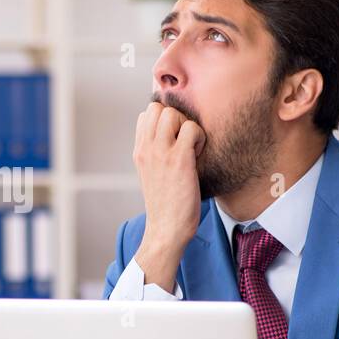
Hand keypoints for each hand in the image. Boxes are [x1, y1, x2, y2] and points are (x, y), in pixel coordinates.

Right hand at [132, 100, 204, 291]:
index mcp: (139, 151)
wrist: (166, 229)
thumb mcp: (151, 174)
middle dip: (176, 118)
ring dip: (188, 125)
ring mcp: (160, 152)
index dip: (165, 119)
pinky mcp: (179, 160)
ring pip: (173, 113)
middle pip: (158, 108)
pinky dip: (200, 137)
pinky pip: (192, 129)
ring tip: (192, 146)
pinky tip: (199, 155)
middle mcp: (146, 148)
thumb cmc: (165, 204)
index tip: (175, 138)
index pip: (146, 115)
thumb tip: (172, 135)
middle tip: (185, 140)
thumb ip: (155, 152)